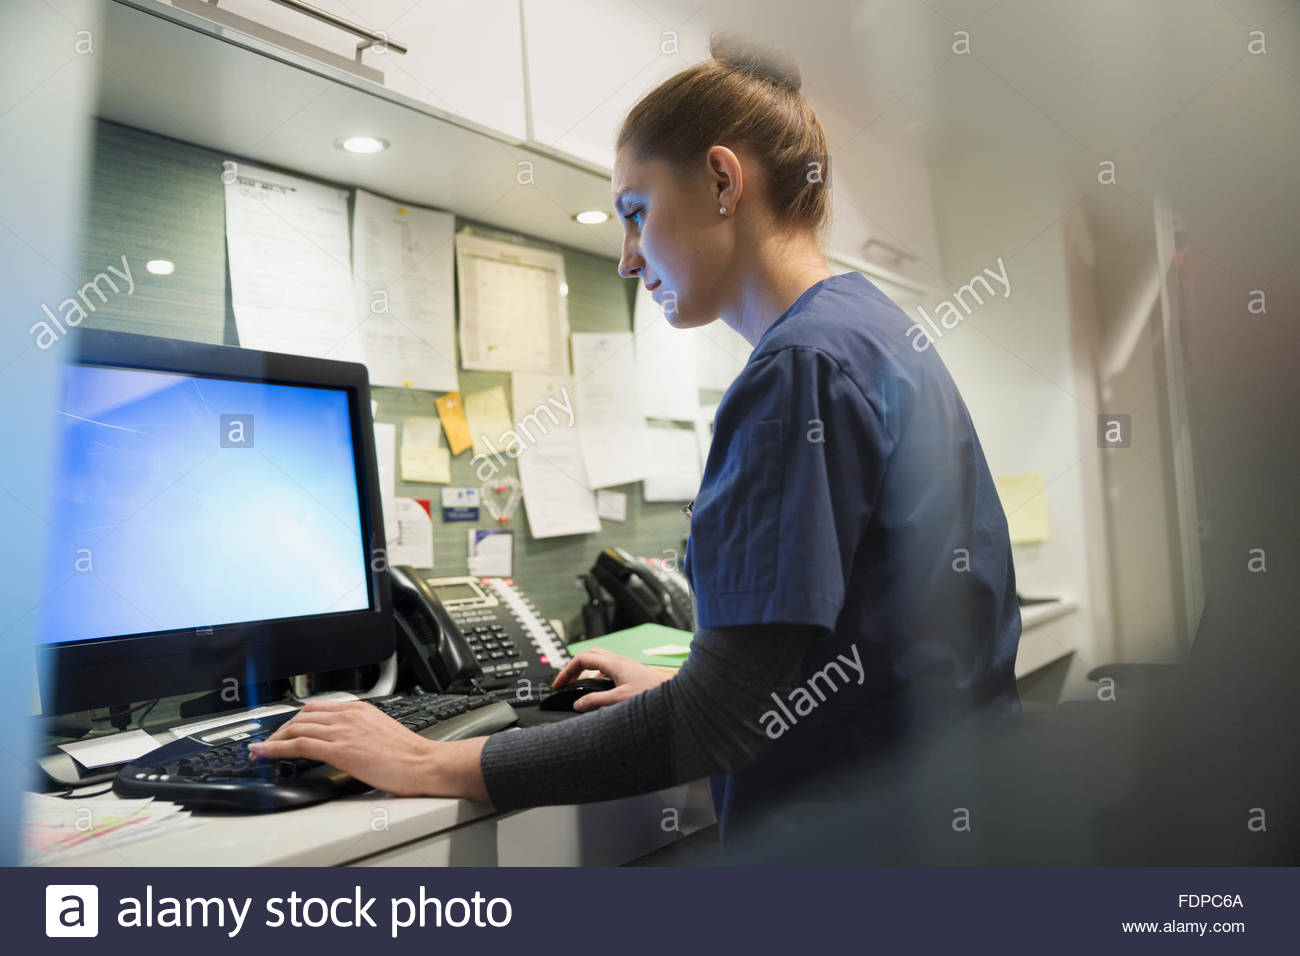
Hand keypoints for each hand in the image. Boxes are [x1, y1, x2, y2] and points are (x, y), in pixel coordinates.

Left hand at [246, 699, 485, 798]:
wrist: (423, 763)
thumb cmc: (409, 754)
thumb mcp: (382, 731)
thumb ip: (361, 730)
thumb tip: (348, 741)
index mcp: (359, 709)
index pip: (317, 708)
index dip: (296, 719)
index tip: (286, 728)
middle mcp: (348, 715)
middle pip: (302, 715)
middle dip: (282, 728)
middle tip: (271, 741)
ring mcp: (342, 731)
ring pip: (296, 728)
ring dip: (274, 738)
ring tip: (261, 749)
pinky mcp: (339, 749)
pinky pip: (298, 745)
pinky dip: (275, 748)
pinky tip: (264, 753)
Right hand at [553, 648, 673, 712]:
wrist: (677, 693)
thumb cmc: (653, 693)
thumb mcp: (620, 700)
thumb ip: (596, 701)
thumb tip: (578, 704)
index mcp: (614, 664)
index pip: (582, 659)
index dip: (566, 671)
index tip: (558, 685)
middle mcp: (620, 662)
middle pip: (590, 656)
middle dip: (575, 667)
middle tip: (566, 682)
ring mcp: (627, 667)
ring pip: (601, 662)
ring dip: (588, 672)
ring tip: (581, 688)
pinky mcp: (633, 674)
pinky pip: (610, 670)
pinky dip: (600, 678)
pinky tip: (602, 693)